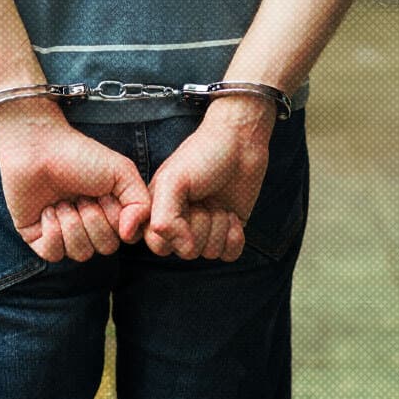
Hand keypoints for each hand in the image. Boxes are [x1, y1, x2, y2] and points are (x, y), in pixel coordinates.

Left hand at [0, 100, 150, 261]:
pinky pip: (53, 254)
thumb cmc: (80, 155)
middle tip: (80, 195)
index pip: (125, 238)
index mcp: (110, 214)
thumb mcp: (123, 172)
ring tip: (62, 201)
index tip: (103, 194)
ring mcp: (62, 233)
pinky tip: (47, 210)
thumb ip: (141, 204)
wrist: (37, 147)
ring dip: (72, 224)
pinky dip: (52, 232)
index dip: (116, 218)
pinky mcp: (37, 236)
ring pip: (80, 254)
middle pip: (105, 248)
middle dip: (93, 220)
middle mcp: (88, 226)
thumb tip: (130, 235)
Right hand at [146, 96, 273, 260]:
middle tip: (204, 199)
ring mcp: (205, 228)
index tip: (184, 208)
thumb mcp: (173, 181)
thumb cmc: (203, 155)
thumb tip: (182, 249)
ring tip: (218, 201)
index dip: (173, 234)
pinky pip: (229, 255)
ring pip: (209, 253)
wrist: (240, 143)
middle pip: (186, 252)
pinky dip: (235, 238)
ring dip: (220, 227)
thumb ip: (164, 216)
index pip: (158, 245)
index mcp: (158, 210)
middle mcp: (179, 223)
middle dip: (201, 226)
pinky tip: (233, 215)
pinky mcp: (228, 232)